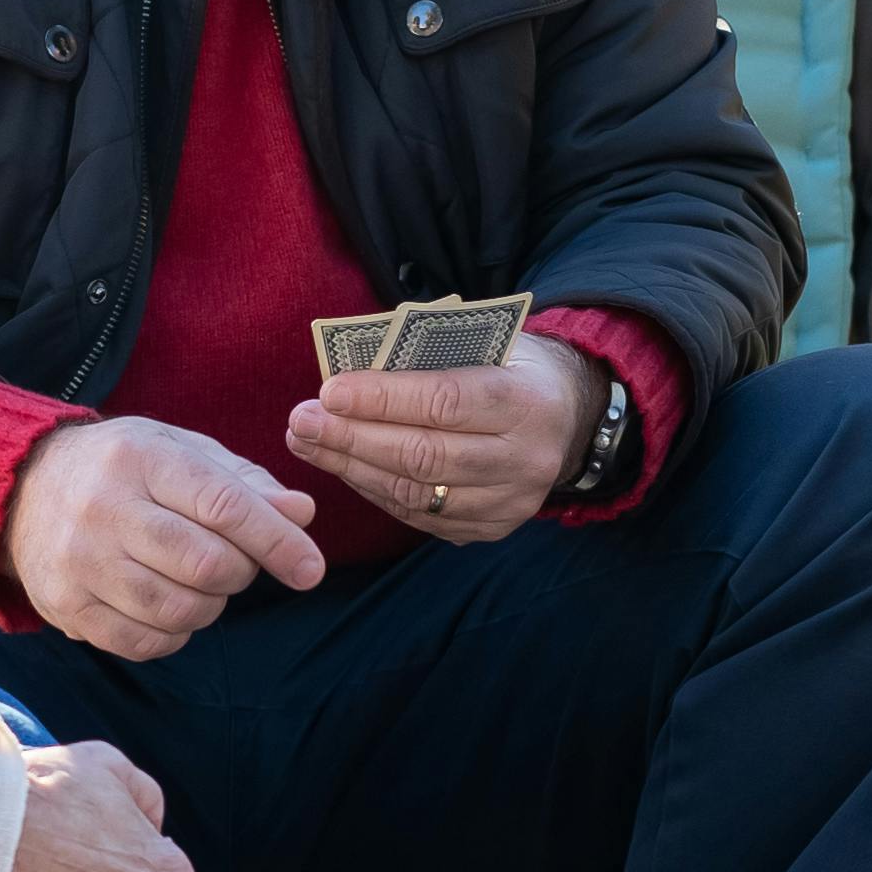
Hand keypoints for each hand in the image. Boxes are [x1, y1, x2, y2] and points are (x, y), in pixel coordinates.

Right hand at [3, 414, 323, 659]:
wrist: (24, 489)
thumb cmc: (122, 469)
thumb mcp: (181, 451)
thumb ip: (244, 483)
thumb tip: (301, 514)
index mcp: (141, 458)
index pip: (223, 505)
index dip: (277, 541)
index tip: (310, 569)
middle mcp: (104, 508)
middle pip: (205, 564)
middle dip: (240, 572)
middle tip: (234, 562)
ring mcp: (79, 561)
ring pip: (178, 610)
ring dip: (210, 606)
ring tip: (200, 583)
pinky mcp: (64, 605)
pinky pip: (144, 642)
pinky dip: (174, 633)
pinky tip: (169, 606)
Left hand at [285, 333, 598, 547]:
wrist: (570, 417)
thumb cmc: (513, 367)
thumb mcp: (489, 342)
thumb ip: (430, 354)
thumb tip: (352, 366)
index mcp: (527, 402)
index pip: (444, 402)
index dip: (382, 399)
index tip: (329, 391)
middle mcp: (524, 459)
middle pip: (424, 456)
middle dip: (352, 439)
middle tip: (301, 422)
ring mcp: (511, 502)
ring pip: (417, 494)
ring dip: (352, 468)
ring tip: (308, 442)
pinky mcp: (492, 529)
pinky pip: (421, 517)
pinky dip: (375, 491)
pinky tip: (344, 466)